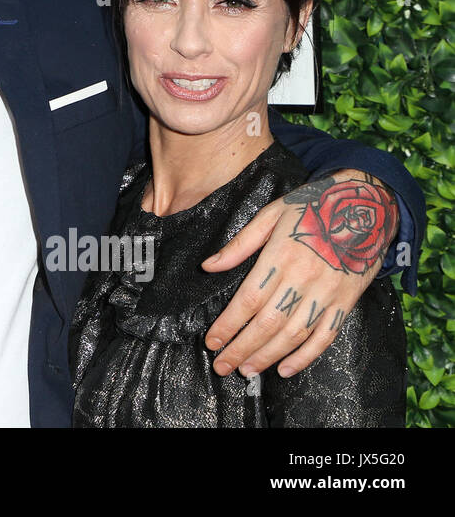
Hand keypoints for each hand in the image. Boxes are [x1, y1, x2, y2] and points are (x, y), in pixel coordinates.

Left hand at [201, 170, 398, 378]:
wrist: (366, 205)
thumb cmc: (313, 206)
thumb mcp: (271, 214)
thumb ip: (240, 244)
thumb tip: (208, 266)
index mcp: (281, 256)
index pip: (248, 299)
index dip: (228, 324)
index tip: (211, 341)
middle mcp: (304, 279)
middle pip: (268, 323)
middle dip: (242, 348)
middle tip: (222, 366)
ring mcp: (328, 293)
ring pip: (294, 334)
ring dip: (268, 356)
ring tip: (247, 370)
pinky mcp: (347, 302)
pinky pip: (326, 336)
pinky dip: (306, 357)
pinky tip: (286, 369)